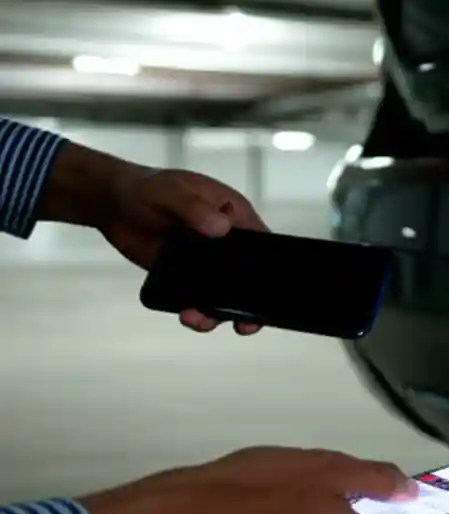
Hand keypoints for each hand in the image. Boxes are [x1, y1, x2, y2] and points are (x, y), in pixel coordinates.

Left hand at [107, 164, 269, 335]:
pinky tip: (185, 315)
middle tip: (243, 324)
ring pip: (224, 295)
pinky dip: (195, 311)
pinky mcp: (185, 279)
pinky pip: (197, 299)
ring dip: (217, 313)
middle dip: (249, 305)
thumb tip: (221, 228)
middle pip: (249, 278)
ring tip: (197, 319)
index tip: (271, 292)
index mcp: (234, 217)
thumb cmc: (146, 188)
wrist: (111, 206)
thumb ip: (194, 208)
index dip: (271, 270)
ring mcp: (206, 264)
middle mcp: (226, 244)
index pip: (263, 244)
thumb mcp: (170, 192)